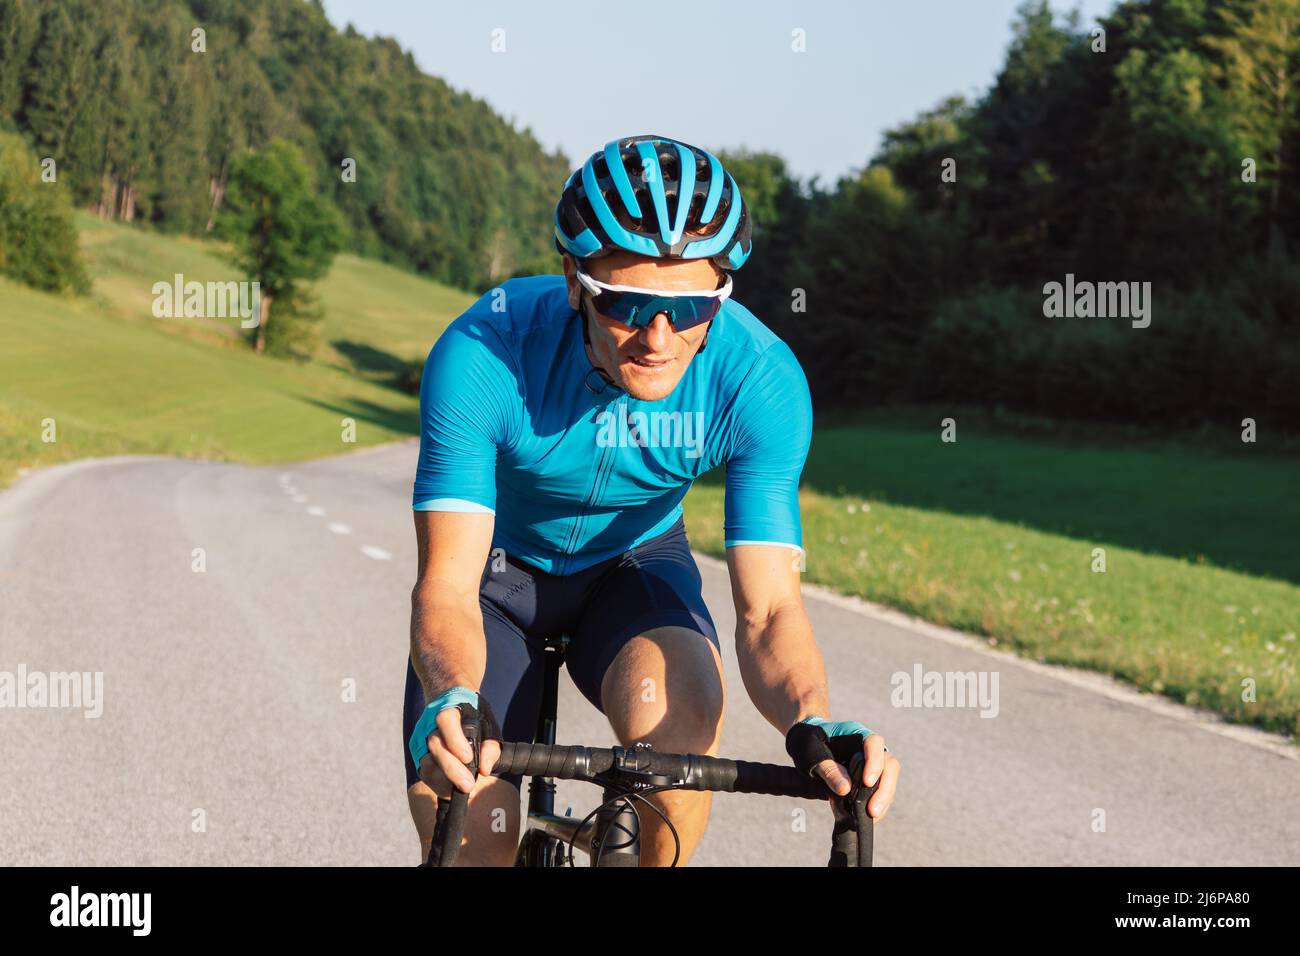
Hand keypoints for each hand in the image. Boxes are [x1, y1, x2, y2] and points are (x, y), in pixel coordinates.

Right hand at [408, 689, 501, 798]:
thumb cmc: (472, 714)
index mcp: (448, 708)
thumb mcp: (488, 723)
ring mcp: (421, 738)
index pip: (445, 720)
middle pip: (434, 745)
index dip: (455, 740)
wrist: (450, 700)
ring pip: (426, 761)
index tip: (468, 758)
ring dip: (442, 780)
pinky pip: (424, 771)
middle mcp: (430, 723)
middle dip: (451, 769)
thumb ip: (490, 746)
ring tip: (460, 790)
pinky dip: (436, 784)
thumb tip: (485, 769)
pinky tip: (450, 790)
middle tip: (468, 785)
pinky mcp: (418, 753)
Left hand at [785, 716, 900, 821]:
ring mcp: (872, 763)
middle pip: (889, 764)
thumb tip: (845, 789)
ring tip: (871, 817)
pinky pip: (881, 791)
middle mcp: (869, 748)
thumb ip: (826, 768)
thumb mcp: (809, 751)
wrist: (806, 746)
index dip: (875, 762)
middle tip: (872, 811)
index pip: (874, 743)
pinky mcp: (870, 779)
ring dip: (883, 800)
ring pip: (889, 780)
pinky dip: (878, 805)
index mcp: (855, 734)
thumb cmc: (807, 742)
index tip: (867, 782)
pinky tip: (869, 817)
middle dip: (884, 788)